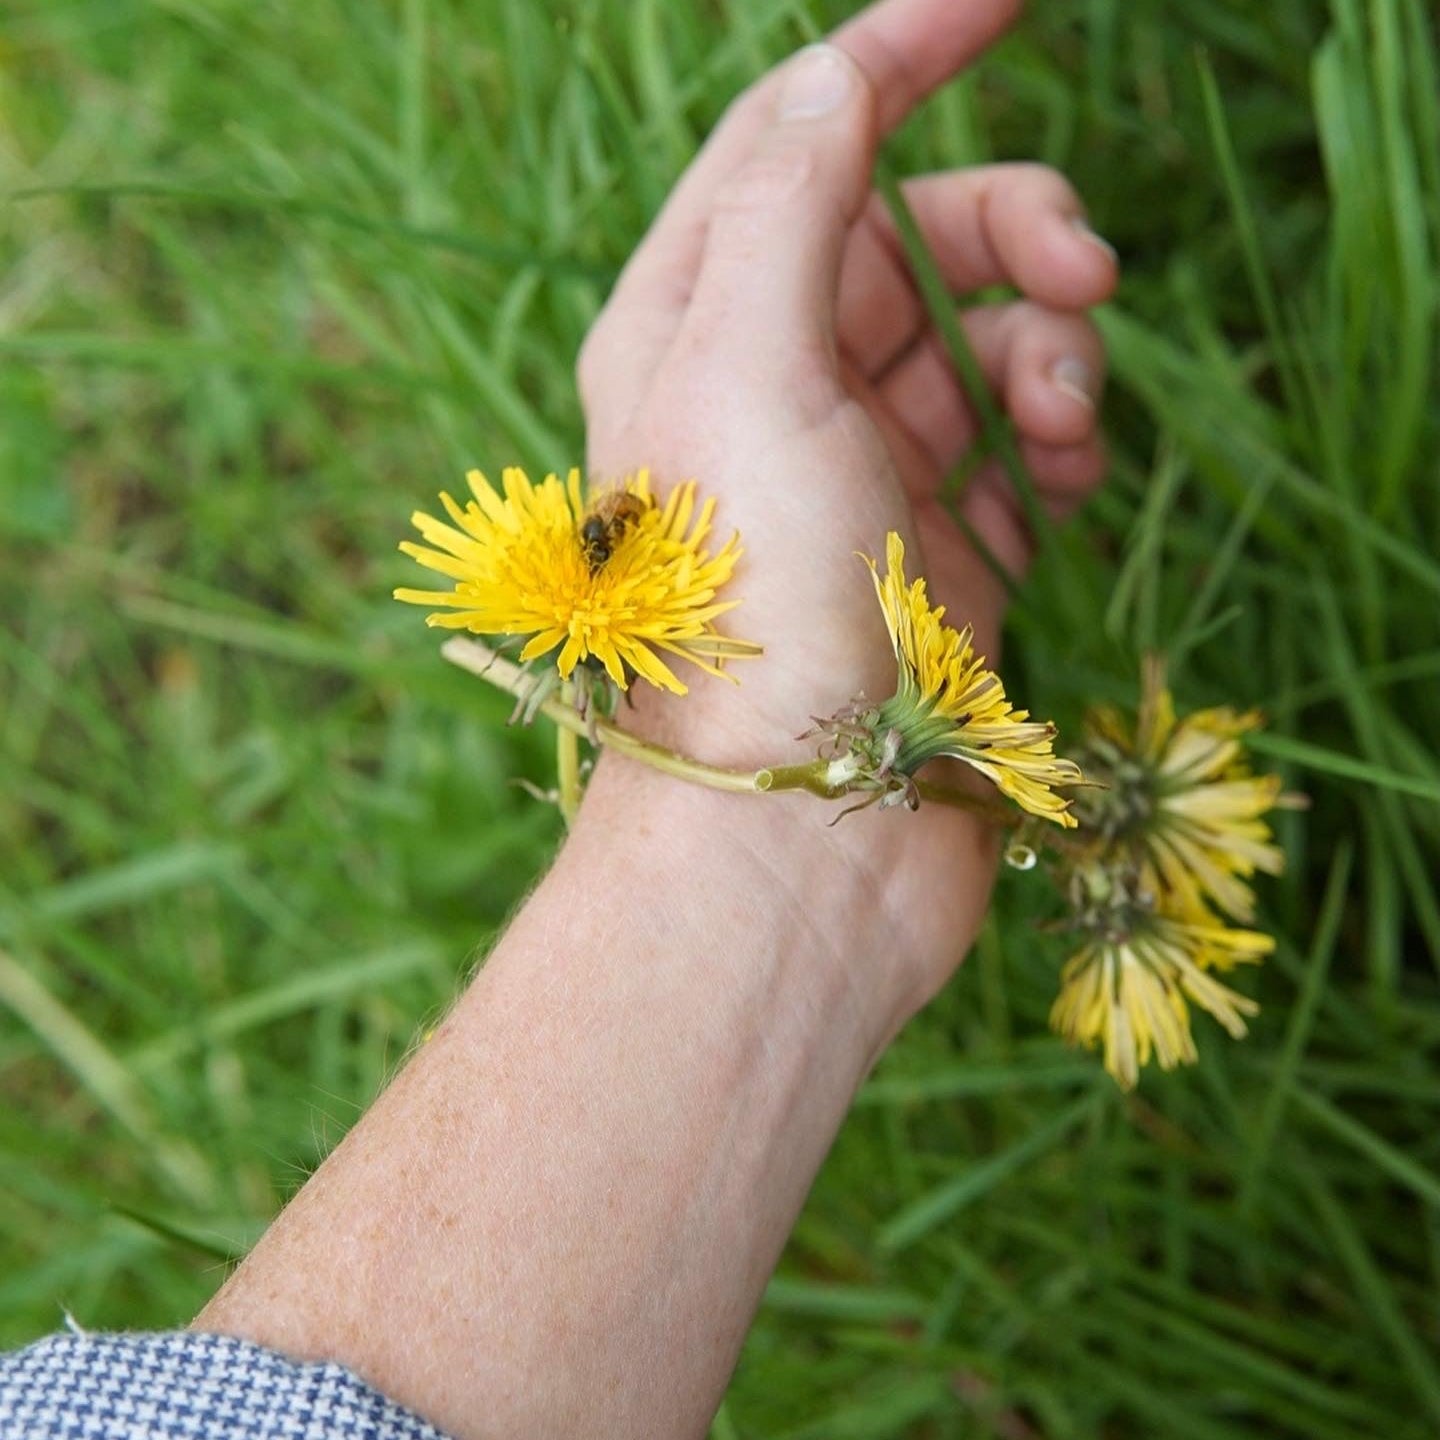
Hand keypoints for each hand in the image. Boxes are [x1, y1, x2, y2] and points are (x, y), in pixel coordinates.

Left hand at [576, 0, 1116, 1022]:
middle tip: (1086, 270)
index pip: (795, 136)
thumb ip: (786, 194)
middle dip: (1012, 227)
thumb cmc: (755, 603)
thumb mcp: (745, 366)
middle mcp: (768, 389)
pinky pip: (1019, 443)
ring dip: (1051, 350)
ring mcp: (859, 470)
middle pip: (911, 231)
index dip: (897, 52)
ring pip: (985, 338)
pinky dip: (1058, 439)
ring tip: (1066, 422)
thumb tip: (835, 72)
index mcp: (692, 324)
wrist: (802, 829)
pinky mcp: (938, 548)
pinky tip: (1066, 480)